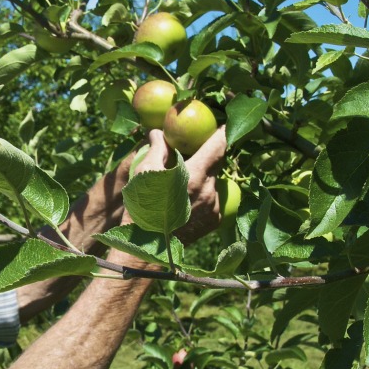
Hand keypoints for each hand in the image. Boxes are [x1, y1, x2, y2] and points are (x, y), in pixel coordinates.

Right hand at [122, 127, 226, 243]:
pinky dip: (203, 193)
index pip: (219, 145)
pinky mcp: (215, 220)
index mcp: (196, 175)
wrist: (148, 248)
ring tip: (184, 180)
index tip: (225, 120)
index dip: (224, 130)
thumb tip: (158, 131)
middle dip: (209, 153)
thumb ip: (157, 148)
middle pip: (217, 163)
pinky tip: (186, 199)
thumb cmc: (143, 207)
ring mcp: (215, 207)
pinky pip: (213, 198)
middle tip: (196, 147)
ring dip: (204, 176)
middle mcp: (211, 191)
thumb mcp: (144, 173)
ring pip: (214, 181)